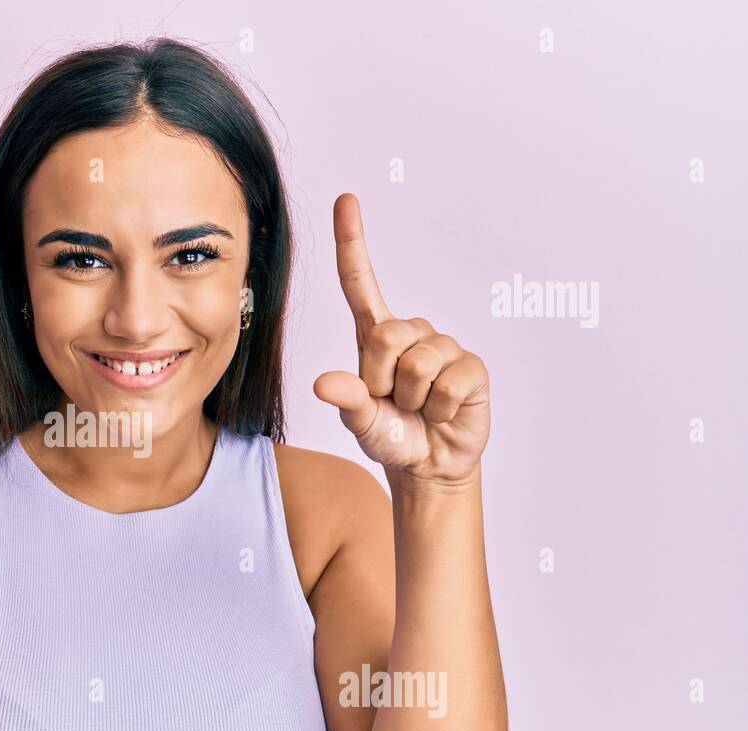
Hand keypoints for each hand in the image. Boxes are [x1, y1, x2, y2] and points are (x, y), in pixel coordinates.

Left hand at [313, 193, 490, 486]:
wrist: (428, 465)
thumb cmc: (389, 435)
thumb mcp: (360, 422)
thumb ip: (346, 401)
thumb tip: (324, 384)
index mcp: (374, 336)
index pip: (359, 282)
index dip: (352, 241)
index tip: (346, 199)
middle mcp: (410, 333)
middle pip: (385, 337)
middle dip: (382, 380)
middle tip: (392, 402)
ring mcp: (444, 346)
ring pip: (417, 365)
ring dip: (412, 400)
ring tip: (418, 409)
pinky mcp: (472, 367)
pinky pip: (448, 384)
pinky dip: (438, 410)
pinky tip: (443, 413)